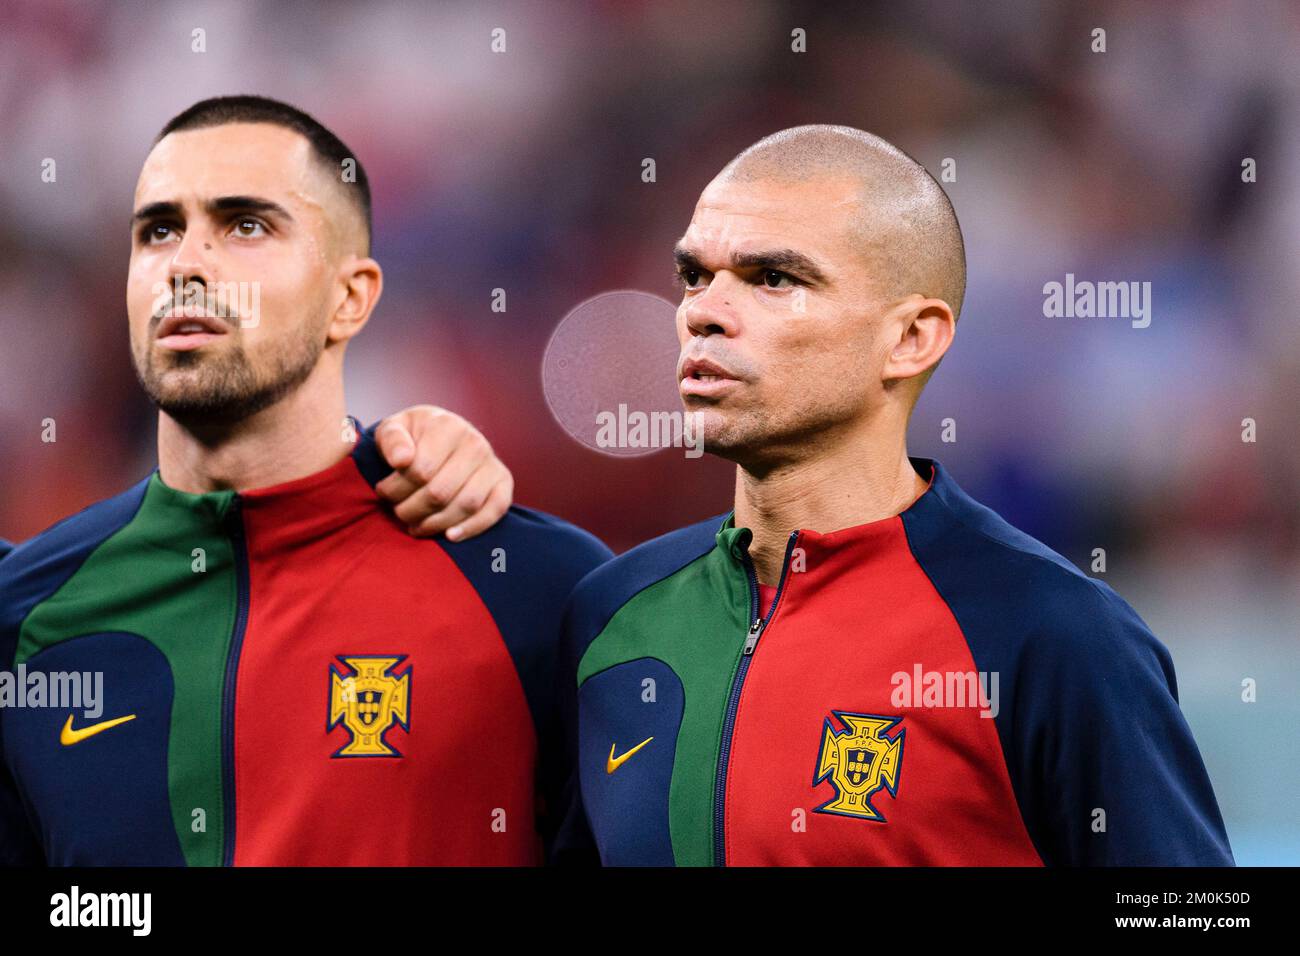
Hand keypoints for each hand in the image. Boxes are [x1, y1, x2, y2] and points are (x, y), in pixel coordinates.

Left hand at [372, 405, 513, 539]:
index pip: (420, 470)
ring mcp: (492, 463)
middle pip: (441, 492)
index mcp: (447, 426)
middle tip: (398, 512)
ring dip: (435, 523)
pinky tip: (450, 536)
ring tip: (415, 525)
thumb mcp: (393, 429)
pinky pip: (495, 510)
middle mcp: (475, 443)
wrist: (441, 435)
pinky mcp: (503, 483)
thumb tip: (402, 460)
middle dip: (412, 510)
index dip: (395, 489)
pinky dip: (473, 527)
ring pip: (466, 504)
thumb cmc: (412, 437)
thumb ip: (391, 440)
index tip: (383, 492)